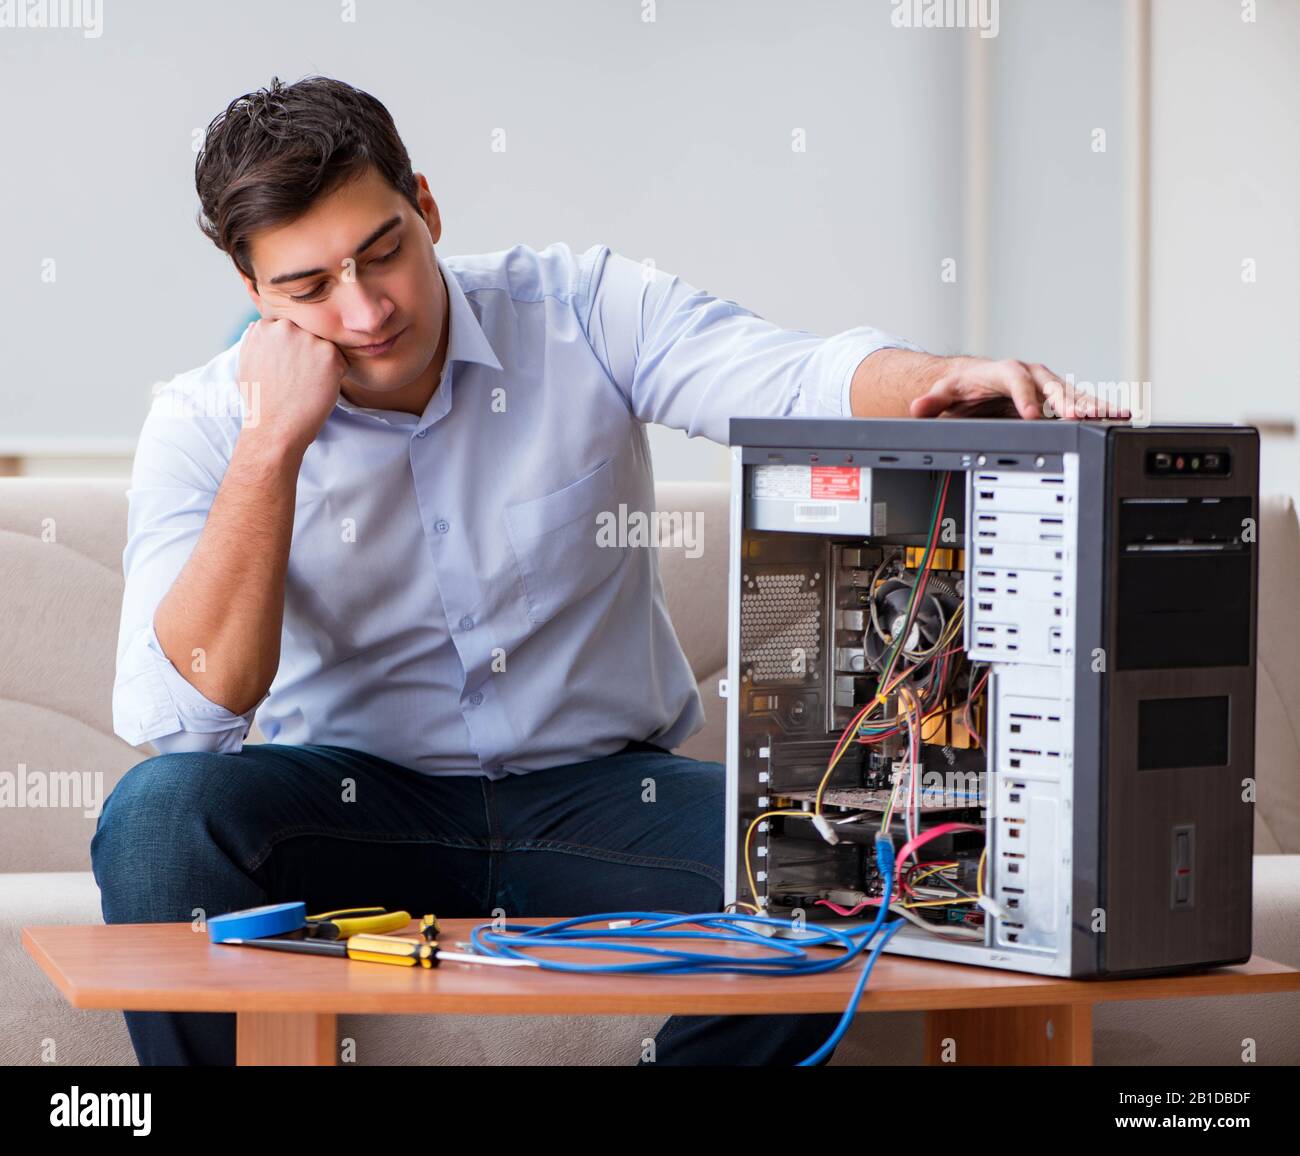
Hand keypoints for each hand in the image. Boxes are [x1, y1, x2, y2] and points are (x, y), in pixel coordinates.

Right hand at [236, 318, 347, 453]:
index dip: (292, 351)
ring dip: (322, 364)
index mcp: (266, 326)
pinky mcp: (329, 354)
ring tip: (306, 385)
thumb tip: (262, 325)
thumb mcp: (246, 362)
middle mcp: (286, 327)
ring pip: (325, 347)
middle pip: (308, 335)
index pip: (290, 329)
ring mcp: (308, 339)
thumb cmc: (260, 400)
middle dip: (308, 354)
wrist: (275, 426)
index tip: (287, 369)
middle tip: (298, 379)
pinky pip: (341, 361)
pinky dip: (336, 376)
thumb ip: (255, 339)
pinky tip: (318, 389)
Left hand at [908, 356, 1130, 420]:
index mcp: (1004, 371)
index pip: (1016, 380)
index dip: (1024, 396)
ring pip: (1072, 393)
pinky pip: (1080, 403)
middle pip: (1052, 385)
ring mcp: (1046, 385)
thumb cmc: (963, 386)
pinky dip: (1099, 409)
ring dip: (1093, 404)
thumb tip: (916, 407)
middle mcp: (1030, 375)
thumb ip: (932, 401)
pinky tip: (1119, 417)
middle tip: (1084, 416)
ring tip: (1116, 415)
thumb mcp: (944, 393)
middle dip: (1068, 401)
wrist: (977, 380)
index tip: (1032, 415)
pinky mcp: (1055, 398)